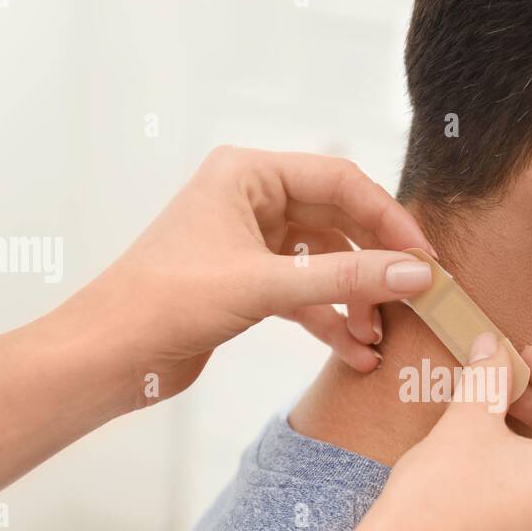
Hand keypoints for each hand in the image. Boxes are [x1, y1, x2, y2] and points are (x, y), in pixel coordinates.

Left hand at [54, 147, 436, 407]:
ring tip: (377, 337)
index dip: (388, 220)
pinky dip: (331, 321)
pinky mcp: (249, 286)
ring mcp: (251, 244)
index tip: (424, 259)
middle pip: (339, 223)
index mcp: (247, 175)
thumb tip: (416, 274)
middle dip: (375, 265)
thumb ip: (344, 280)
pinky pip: (306, 296)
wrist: (107, 356)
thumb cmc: (164, 302)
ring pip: (326, 264)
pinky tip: (355, 353)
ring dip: (355, 300)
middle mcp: (251, 201)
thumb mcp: (263, 287)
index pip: (340, 182)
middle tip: (414, 299)